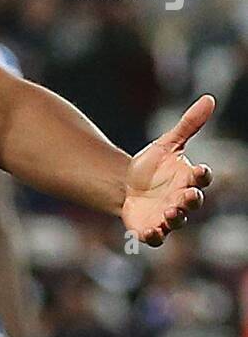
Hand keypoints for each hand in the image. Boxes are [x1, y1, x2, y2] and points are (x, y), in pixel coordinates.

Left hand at [121, 96, 213, 247]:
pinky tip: (149, 232)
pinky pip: (156, 237)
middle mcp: (182, 199)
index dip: (202, 175)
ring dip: (175, 218)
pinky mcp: (150, 228)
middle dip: (191, 200)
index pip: (201, 177)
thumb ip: (188, 125)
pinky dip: (154, 236)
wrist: (126, 185)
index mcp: (188, 179)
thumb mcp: (167, 143)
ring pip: (177, 221)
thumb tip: (209, 98)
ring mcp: (168, 215)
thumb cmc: (152, 165)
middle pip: (193, 202)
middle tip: (186, 196)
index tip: (199, 170)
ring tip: (168, 213)